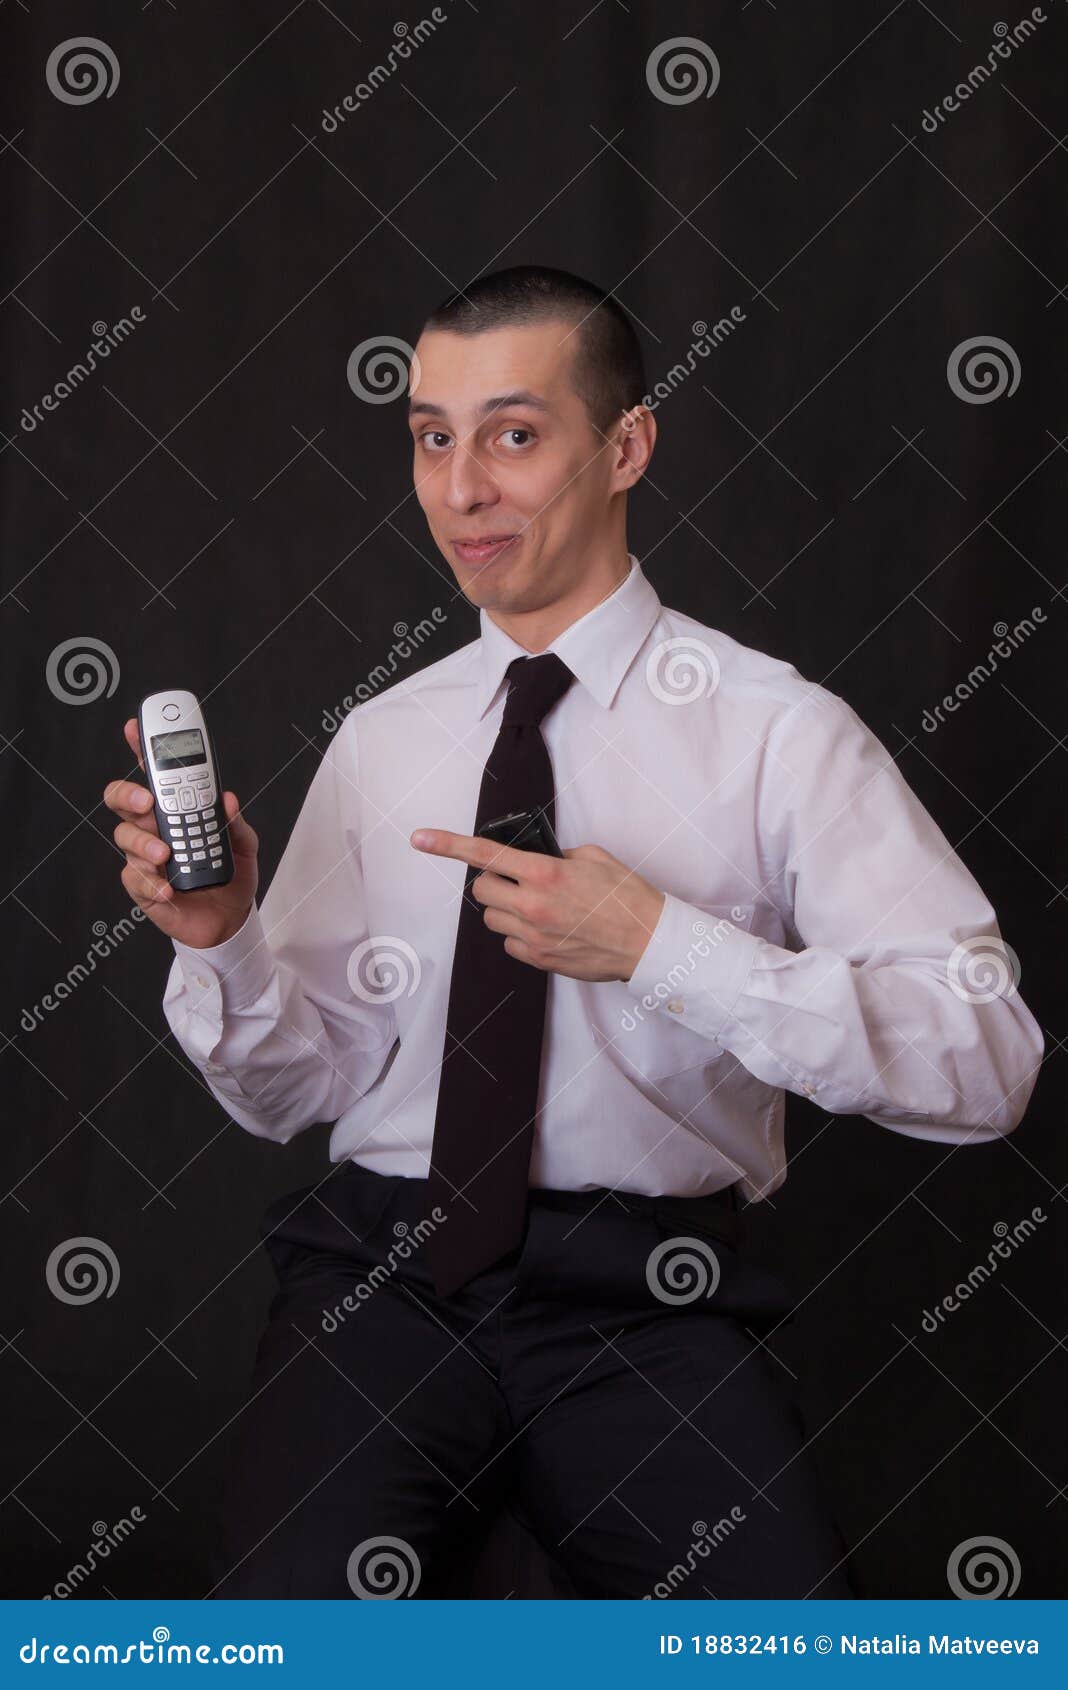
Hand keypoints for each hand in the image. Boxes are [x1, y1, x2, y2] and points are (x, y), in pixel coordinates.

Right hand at [104, 718, 258, 948]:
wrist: (230, 920)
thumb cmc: (231, 875)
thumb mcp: (245, 846)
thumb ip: (237, 823)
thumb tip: (228, 800)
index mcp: (176, 809)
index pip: (155, 773)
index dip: (142, 748)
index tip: (135, 726)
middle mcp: (154, 827)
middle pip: (123, 799)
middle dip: (128, 793)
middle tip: (146, 800)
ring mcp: (145, 856)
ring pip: (126, 837)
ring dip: (145, 843)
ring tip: (167, 854)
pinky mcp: (144, 886)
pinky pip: (135, 879)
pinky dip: (152, 884)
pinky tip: (168, 890)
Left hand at [410, 829, 664, 982]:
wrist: (648, 942)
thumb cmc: (627, 897)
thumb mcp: (593, 858)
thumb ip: (555, 856)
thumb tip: (533, 859)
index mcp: (544, 873)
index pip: (485, 855)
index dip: (447, 845)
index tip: (419, 838)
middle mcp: (532, 905)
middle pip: (481, 890)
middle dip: (492, 881)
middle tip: (517, 880)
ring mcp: (533, 936)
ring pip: (492, 919)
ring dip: (505, 908)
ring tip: (537, 906)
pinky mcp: (539, 959)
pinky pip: (509, 943)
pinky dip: (519, 934)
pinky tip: (547, 928)